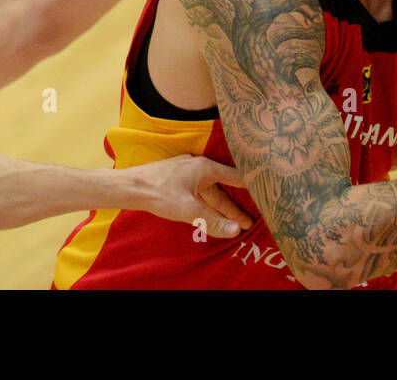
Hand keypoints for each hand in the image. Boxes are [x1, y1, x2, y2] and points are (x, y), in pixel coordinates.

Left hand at [131, 155, 253, 237]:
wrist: (129, 186)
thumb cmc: (159, 193)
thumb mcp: (188, 210)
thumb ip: (213, 220)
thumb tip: (237, 230)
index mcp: (205, 168)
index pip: (236, 176)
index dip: (252, 185)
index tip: (267, 192)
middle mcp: (198, 167)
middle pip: (223, 189)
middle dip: (235, 207)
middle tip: (250, 222)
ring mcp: (187, 172)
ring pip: (210, 193)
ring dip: (221, 208)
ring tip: (235, 222)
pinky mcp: (177, 179)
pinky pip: (200, 192)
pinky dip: (208, 204)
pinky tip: (211, 213)